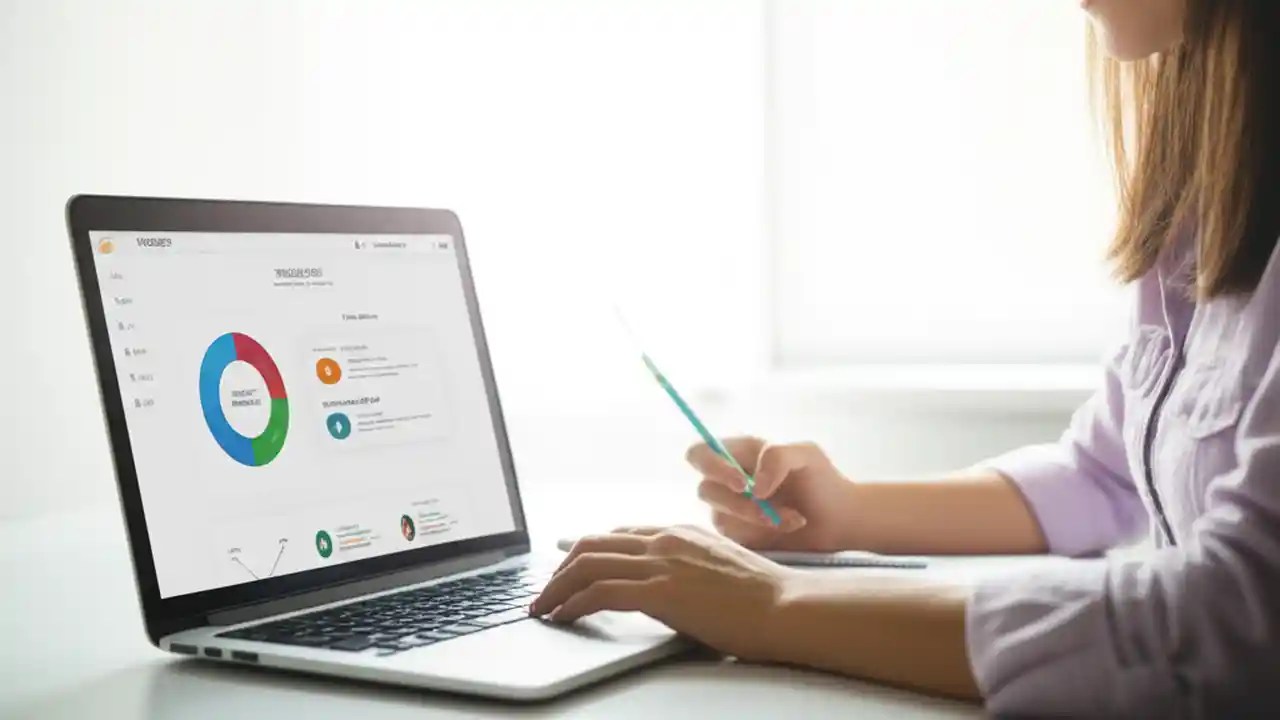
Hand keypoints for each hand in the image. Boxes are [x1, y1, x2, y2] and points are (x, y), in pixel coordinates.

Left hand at [529, 525, 796, 660]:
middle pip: (593, 543)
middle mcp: (665, 540)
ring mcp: (661, 562)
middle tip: (546, 592)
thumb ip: (691, 570)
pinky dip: (572, 604)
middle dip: (561, 568)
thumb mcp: (721, 569)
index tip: (571, 569)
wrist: (786, 606)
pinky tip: (564, 618)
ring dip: (556, 587)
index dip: (588, 552)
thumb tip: (672, 590)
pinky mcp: (660, 591)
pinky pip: (599, 592)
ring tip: (543, 608)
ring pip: (586, 564)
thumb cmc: (765, 598)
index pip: (619, 535)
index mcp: (680, 533)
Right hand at [689, 437, 856, 551]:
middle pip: (705, 489)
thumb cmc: (822, 481)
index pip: (700, 453)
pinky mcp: (739, 538)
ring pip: (720, 517)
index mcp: (739, 454)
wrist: (840, 520)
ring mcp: (732, 512)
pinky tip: (789, 526)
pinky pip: (734, 539)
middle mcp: (729, 482)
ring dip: (757, 518)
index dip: (710, 465)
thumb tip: (752, 488)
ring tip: (792, 517)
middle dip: (739, 503)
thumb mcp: (807, 455)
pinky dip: (763, 533)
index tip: (742, 482)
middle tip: (767, 503)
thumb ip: (776, 456)